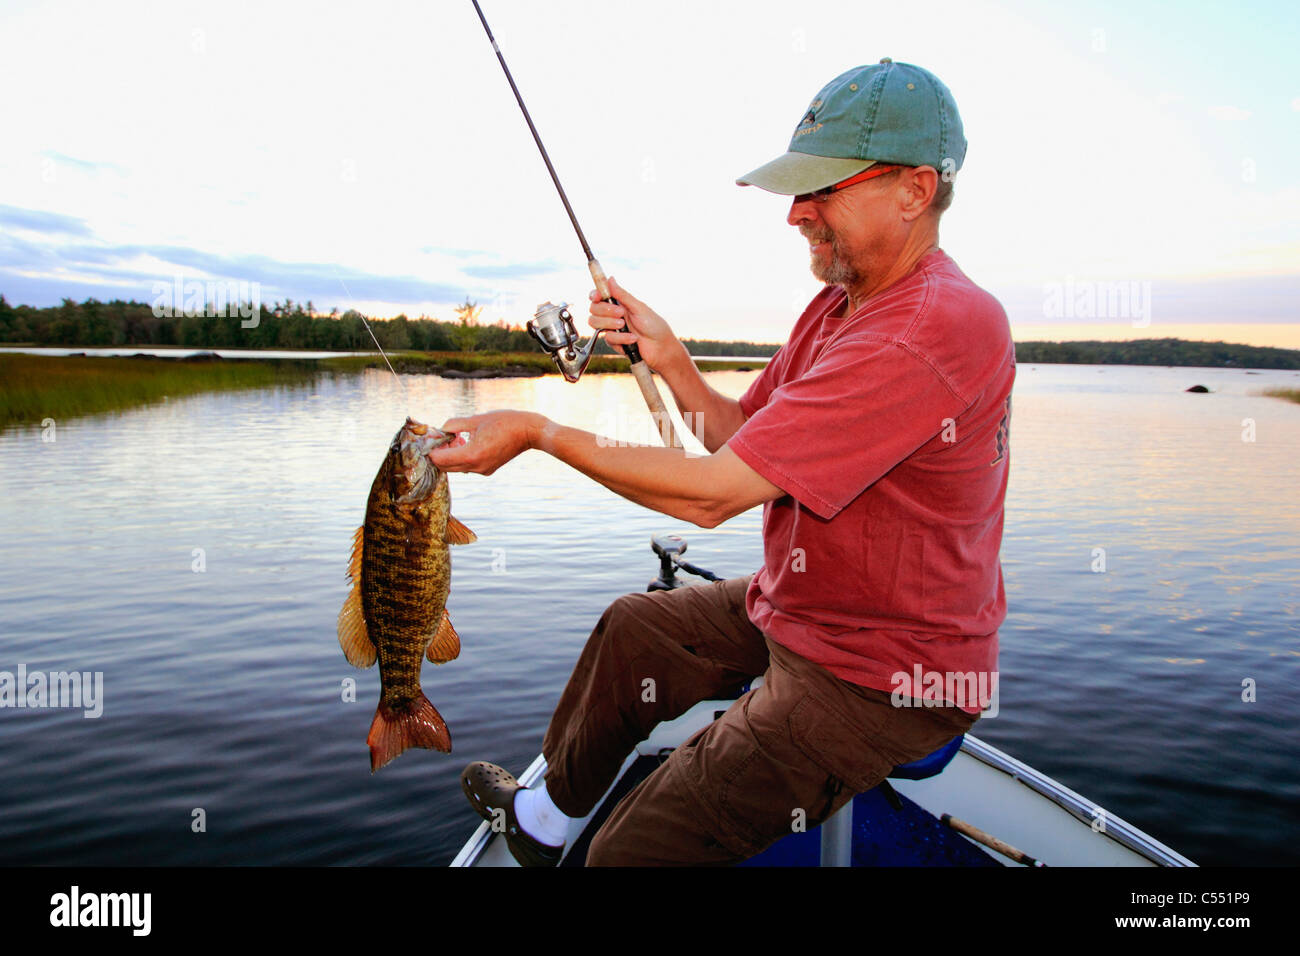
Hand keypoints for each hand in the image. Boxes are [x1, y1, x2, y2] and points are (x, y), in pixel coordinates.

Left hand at [427, 410, 545, 475]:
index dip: (431, 449)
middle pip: (445, 467)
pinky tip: (468, 443)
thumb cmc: (504, 422)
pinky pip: (466, 467)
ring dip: (450, 455)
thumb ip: (453, 425)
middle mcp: (476, 467)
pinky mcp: (487, 470)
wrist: (528, 432)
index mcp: (471, 455)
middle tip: (443, 437)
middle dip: (439, 453)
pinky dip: (461, 458)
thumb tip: (439, 430)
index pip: (439, 459)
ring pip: (455, 468)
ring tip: (458, 438)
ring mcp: (482, 471)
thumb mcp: (475, 419)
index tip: (432, 437)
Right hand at [588, 276, 684, 372]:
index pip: (598, 296)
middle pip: (593, 309)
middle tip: (621, 313)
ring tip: (625, 325)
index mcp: (618, 303)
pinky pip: (608, 337)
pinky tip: (633, 339)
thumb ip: (622, 295)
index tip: (597, 296)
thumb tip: (610, 279)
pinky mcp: (613, 342)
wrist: (660, 347)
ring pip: (594, 322)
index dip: (594, 295)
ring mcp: (611, 328)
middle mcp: (612, 314)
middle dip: (605, 311)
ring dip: (610, 323)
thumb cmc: (654, 325)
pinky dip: (621, 337)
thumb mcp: (638, 307)